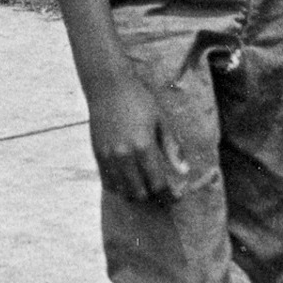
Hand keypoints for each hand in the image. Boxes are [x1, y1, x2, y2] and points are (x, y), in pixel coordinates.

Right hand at [88, 73, 179, 202]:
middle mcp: (124, 156)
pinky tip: (128, 182)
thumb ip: (172, 148)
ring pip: (123, 190)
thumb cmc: (139, 100)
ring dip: (136, 193)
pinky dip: (119, 187)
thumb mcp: (161, 120)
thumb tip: (185, 171)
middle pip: (140, 192)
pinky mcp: (98, 154)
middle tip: (162, 193)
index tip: (176, 196)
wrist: (108, 86)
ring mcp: (109, 157)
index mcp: (144, 147)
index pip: (157, 183)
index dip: (169, 194)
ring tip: (145, 187)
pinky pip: (108, 182)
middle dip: (153, 196)